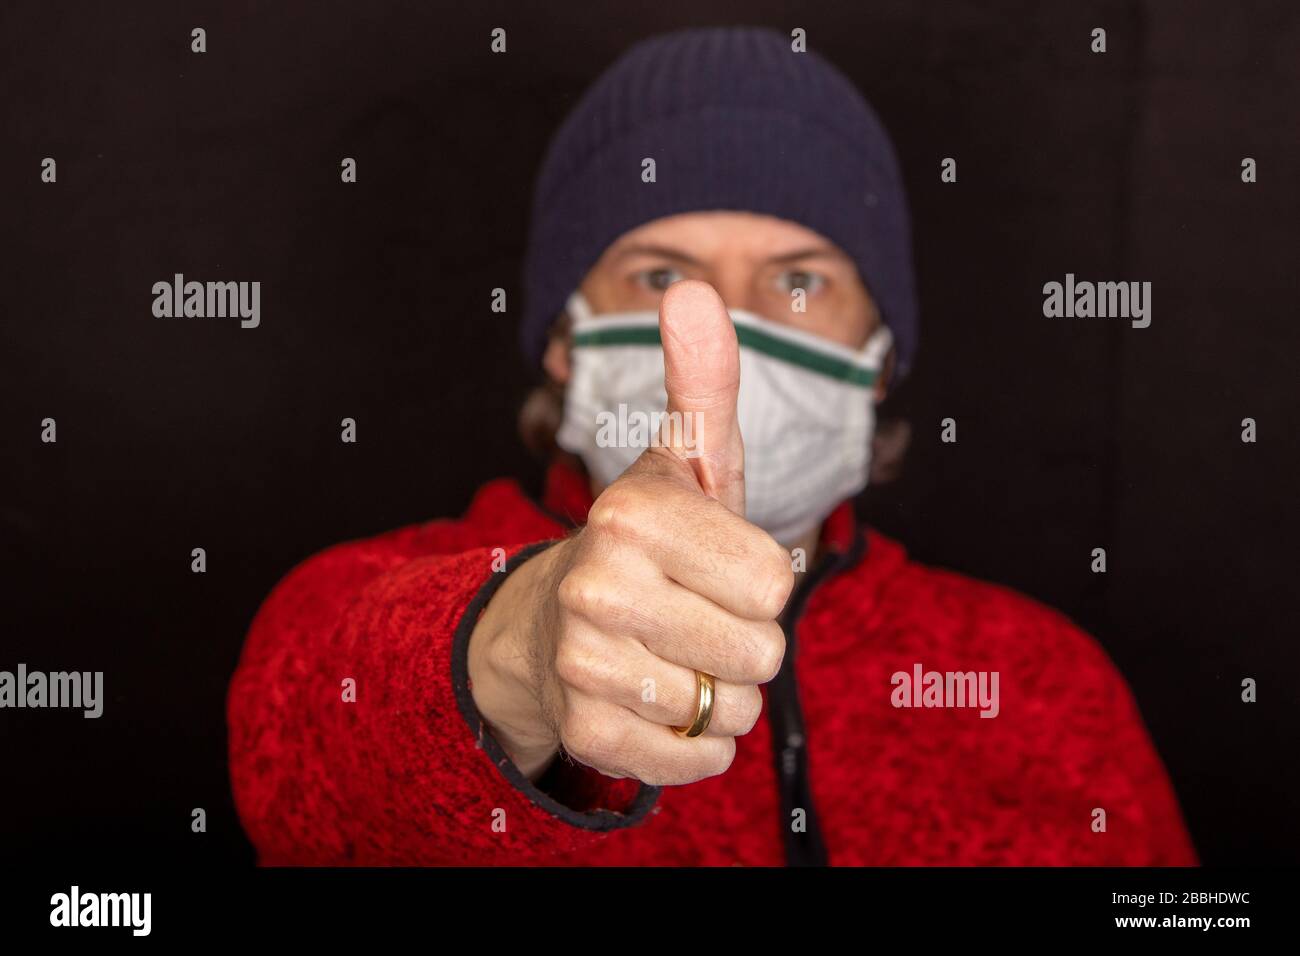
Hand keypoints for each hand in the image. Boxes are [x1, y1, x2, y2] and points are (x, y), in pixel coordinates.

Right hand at [469, 280, 793, 785]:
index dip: (758, 577)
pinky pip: (700, 759)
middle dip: (746, 639)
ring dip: (722, 689)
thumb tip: (694, 289)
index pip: (775, 582)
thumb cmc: (652, 539)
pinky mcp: (586, 733)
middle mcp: (595, 586)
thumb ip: (703, 381)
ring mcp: (584, 665)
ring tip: (673, 652)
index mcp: (631, 513)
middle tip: (693, 612)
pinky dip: (698, 739)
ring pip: (732, 708)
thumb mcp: (686, 460)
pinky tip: (658, 698)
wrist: (559, 620)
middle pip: (762, 651)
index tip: (710, 561)